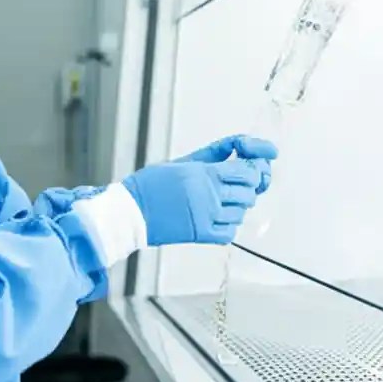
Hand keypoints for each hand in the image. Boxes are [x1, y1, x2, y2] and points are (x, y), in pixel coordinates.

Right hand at [123, 135, 277, 245]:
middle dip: (247, 189)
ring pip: (241, 213)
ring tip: (223, 203)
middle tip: (236, 188)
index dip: (251, 171)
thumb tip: (235, 147)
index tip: (246, 170)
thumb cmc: (151, 185)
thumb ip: (211, 155)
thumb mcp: (182, 162)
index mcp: (203, 173)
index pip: (246, 172)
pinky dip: (229, 226)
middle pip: (248, 193)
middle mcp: (208, 195)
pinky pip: (230, 232)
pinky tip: (218, 219)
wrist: (130, 212)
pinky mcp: (201, 235)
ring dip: (237, 208)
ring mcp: (206, 216)